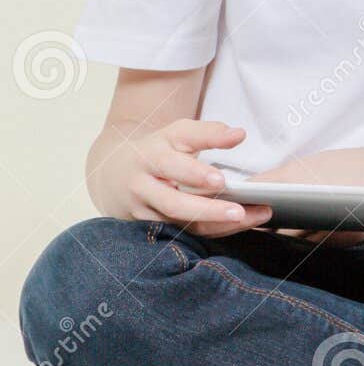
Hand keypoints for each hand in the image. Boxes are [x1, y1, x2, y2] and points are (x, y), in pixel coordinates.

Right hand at [92, 119, 271, 236]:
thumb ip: (208, 132)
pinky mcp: (150, 229)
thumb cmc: (156, 151)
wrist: (112, 173)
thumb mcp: (177, 134)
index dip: (195, 174)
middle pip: (174, 203)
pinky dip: (212, 230)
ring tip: (249, 218)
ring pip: (181, 224)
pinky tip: (238, 225)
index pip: (172, 164)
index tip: (221, 179)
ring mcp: (144, 212)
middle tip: (239, 211)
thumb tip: (239, 134)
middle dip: (207, 209)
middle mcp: (143, 186)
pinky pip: (184, 233)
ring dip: (216, 224)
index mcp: (150, 157)